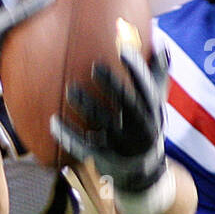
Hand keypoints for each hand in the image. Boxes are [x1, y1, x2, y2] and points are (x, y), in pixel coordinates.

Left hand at [51, 33, 168, 196]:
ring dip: (88, 106)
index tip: (123, 50)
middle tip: (95, 67)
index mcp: (153, 110)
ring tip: (70, 90)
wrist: (143, 172)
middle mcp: (142, 127)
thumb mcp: (155, 102)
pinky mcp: (106, 158)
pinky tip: (53, 122)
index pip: (147, 87)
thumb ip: (156, 74)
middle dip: (115, 86)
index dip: (137, 69)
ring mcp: (123, 145)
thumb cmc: (144, 124)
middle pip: (129, 105)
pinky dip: (69, 135)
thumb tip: (161, 41)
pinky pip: (85, 146)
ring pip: (105, 124)